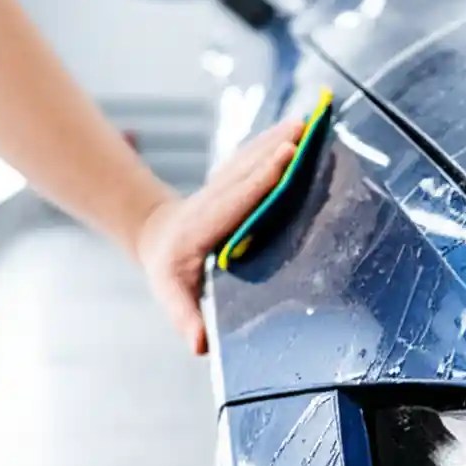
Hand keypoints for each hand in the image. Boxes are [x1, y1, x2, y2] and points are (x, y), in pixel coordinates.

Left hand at [135, 120, 304, 353]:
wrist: (158, 237)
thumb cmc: (170, 270)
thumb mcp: (173, 295)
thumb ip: (185, 318)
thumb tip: (200, 345)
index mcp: (204, 225)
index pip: (236, 199)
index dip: (260, 179)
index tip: (283, 158)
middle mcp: (215, 198)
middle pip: (247, 171)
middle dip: (274, 150)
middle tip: (303, 132)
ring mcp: (224, 184)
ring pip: (251, 156)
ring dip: (278, 137)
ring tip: (307, 120)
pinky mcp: (234, 177)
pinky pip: (255, 155)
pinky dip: (276, 139)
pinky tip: (300, 125)